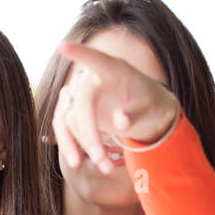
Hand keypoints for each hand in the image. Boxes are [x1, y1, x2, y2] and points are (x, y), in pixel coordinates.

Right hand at [50, 41, 178, 174]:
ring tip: (104, 168)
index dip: (79, 54)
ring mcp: (79, 92)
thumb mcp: (151, 110)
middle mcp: (92, 77)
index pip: (95, 59)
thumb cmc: (150, 104)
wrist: (145, 110)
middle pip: (81, 104)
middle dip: (90, 136)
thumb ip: (136, 115)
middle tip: (105, 163)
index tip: (63, 46)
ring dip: (80, 145)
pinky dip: (68, 143)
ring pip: (68, 118)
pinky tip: (77, 161)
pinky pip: (62, 125)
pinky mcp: (73, 108)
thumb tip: (119, 122)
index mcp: (114, 70)